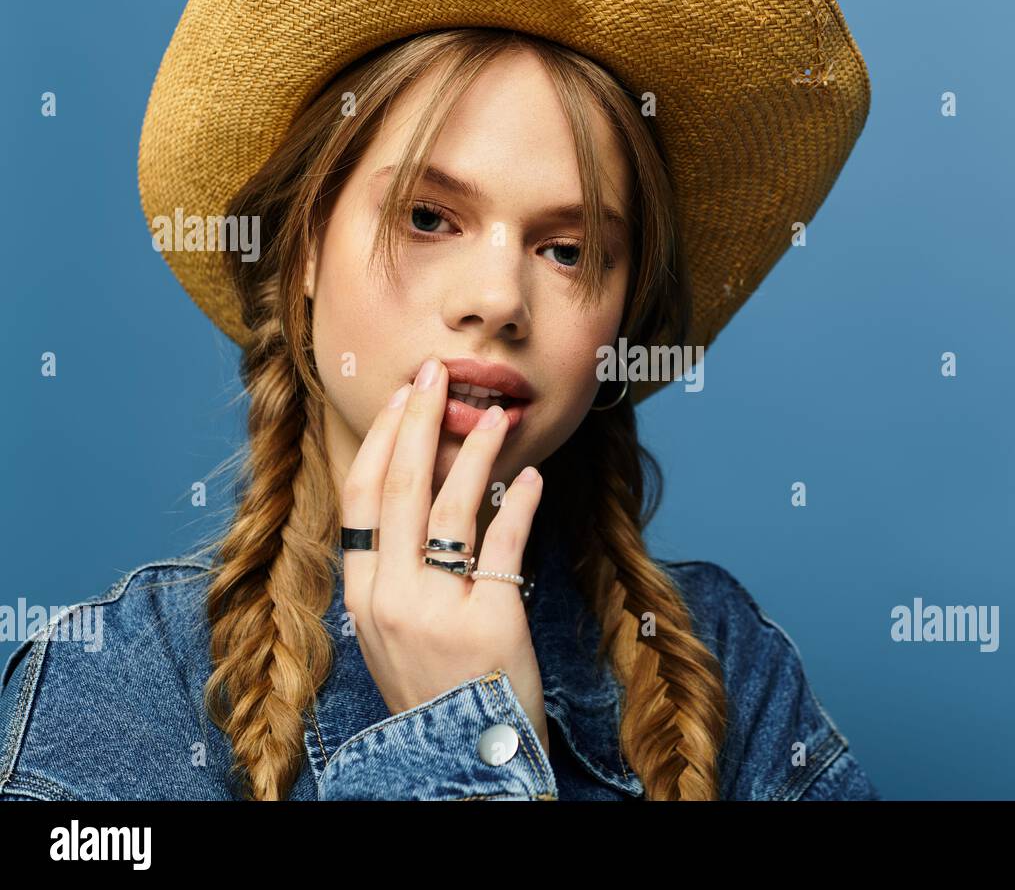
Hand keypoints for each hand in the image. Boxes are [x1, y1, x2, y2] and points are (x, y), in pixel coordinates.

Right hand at [339, 356, 549, 755]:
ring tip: (496, 415)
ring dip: (474, 451)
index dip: (380, 440)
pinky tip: (534, 477)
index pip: (359, 498)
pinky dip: (521, 505)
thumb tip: (417, 496)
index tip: (400, 398)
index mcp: (361, 596)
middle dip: (417, 420)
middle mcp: (388, 598)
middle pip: (397, 488)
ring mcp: (435, 611)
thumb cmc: (438, 690)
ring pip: (450, 506)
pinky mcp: (488, 621)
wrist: (466, 762)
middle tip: (435, 374)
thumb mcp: (396, 632)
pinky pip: (504, 545)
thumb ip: (398, 570)